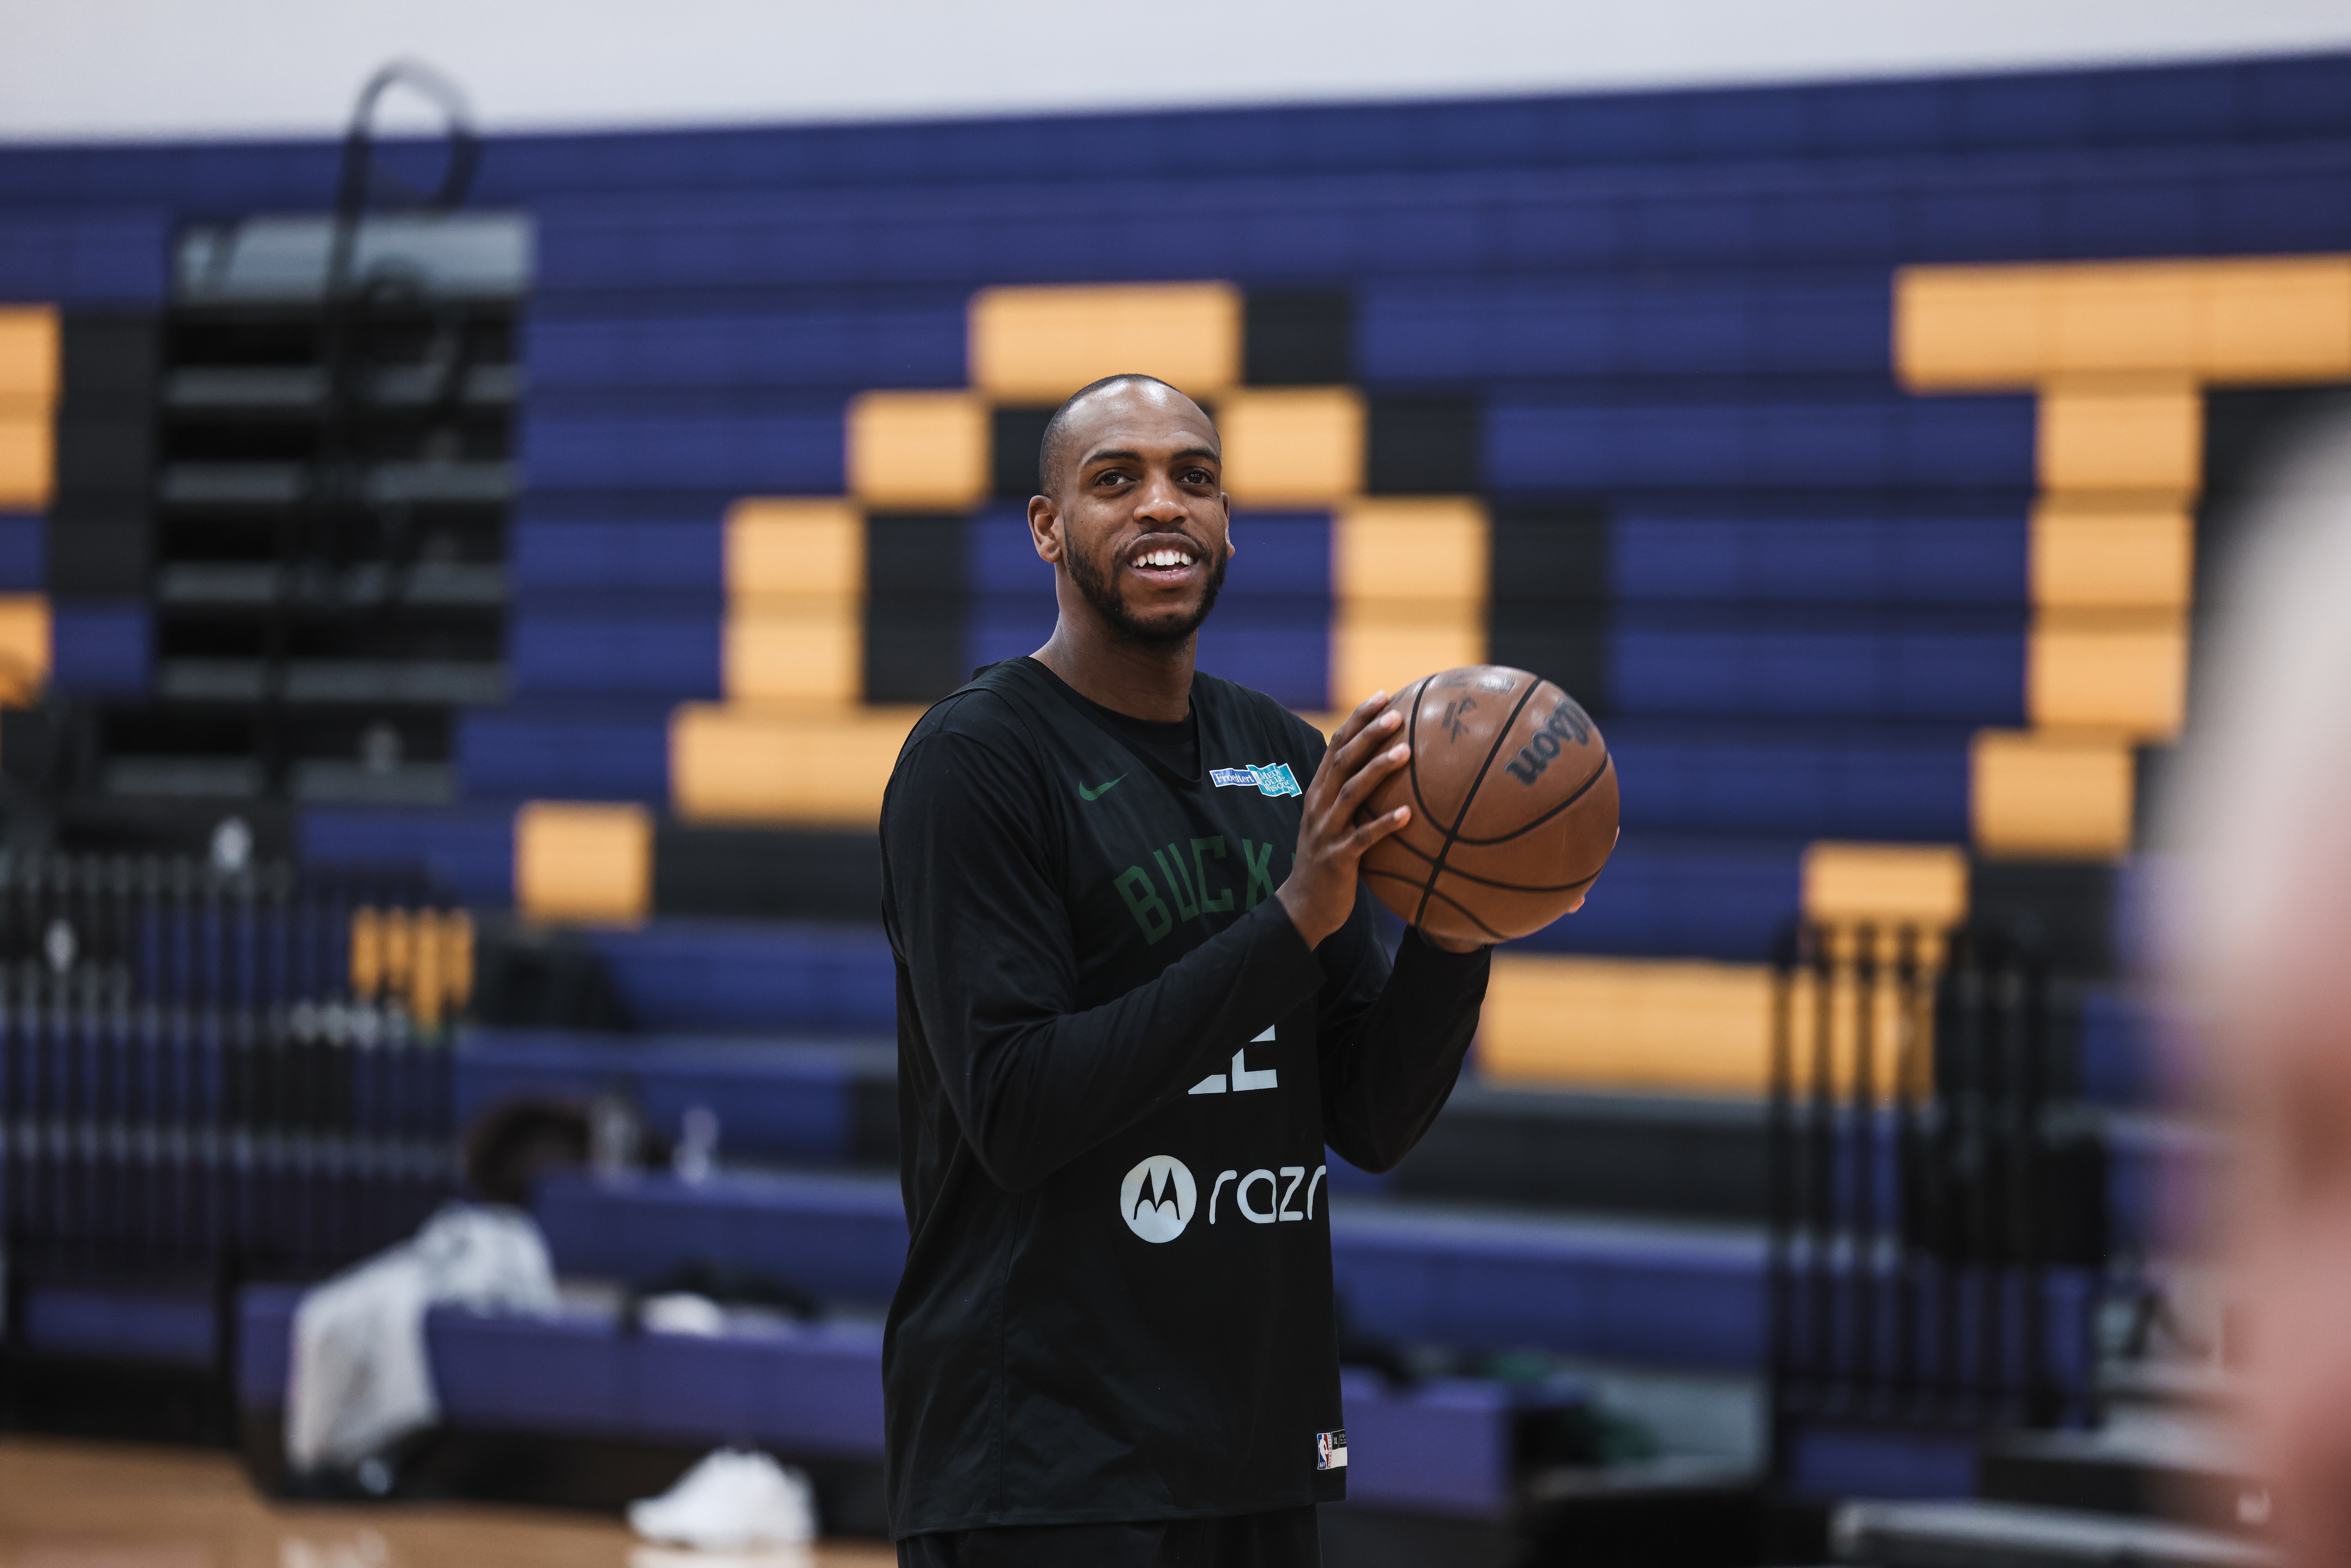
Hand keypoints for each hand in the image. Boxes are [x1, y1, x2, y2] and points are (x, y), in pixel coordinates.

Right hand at [1276, 692, 1413, 949]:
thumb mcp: (1336, 821)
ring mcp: (1326, 831)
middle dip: (1368, 735)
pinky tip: (1408, 815)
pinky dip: (1384, 824)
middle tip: (1397, 715)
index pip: (1336, 745)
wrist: (1304, 905)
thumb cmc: (1329, 860)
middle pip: (1343, 761)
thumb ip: (1354, 797)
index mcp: (1319, 792)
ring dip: (1378, 770)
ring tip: (1406, 752)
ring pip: (1351, 792)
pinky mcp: (1337, 858)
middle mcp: (1319, 805)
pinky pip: (1363, 838)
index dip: (1358, 719)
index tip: (1383, 697)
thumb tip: (1392, 771)